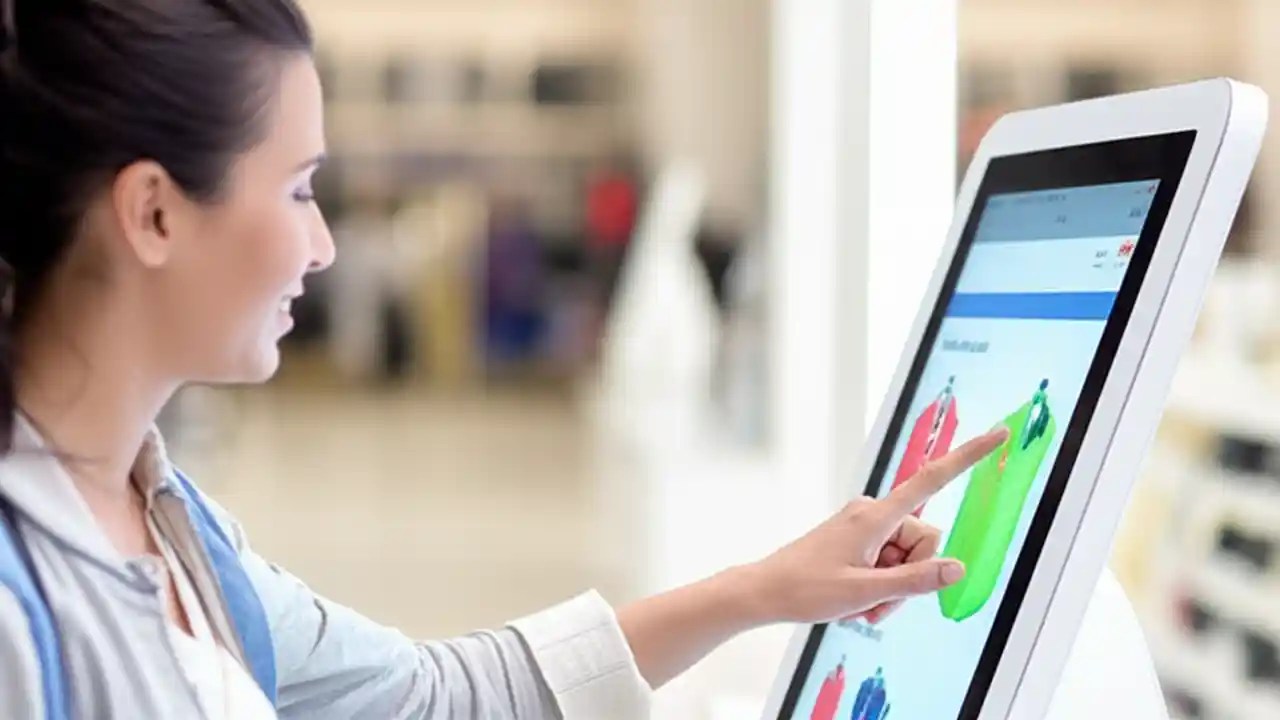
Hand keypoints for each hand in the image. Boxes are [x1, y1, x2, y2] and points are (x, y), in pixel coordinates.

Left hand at [742, 427, 1007, 625]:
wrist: (765, 592)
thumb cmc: (806, 589)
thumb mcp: (865, 592)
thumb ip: (914, 581)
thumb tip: (958, 568)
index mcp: (876, 516)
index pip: (933, 480)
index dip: (968, 457)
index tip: (998, 433)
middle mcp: (874, 513)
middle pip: (925, 542)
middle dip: (910, 579)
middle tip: (874, 604)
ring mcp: (866, 526)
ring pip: (907, 559)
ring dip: (892, 590)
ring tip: (859, 605)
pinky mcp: (859, 539)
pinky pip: (889, 563)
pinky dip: (880, 587)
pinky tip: (855, 600)